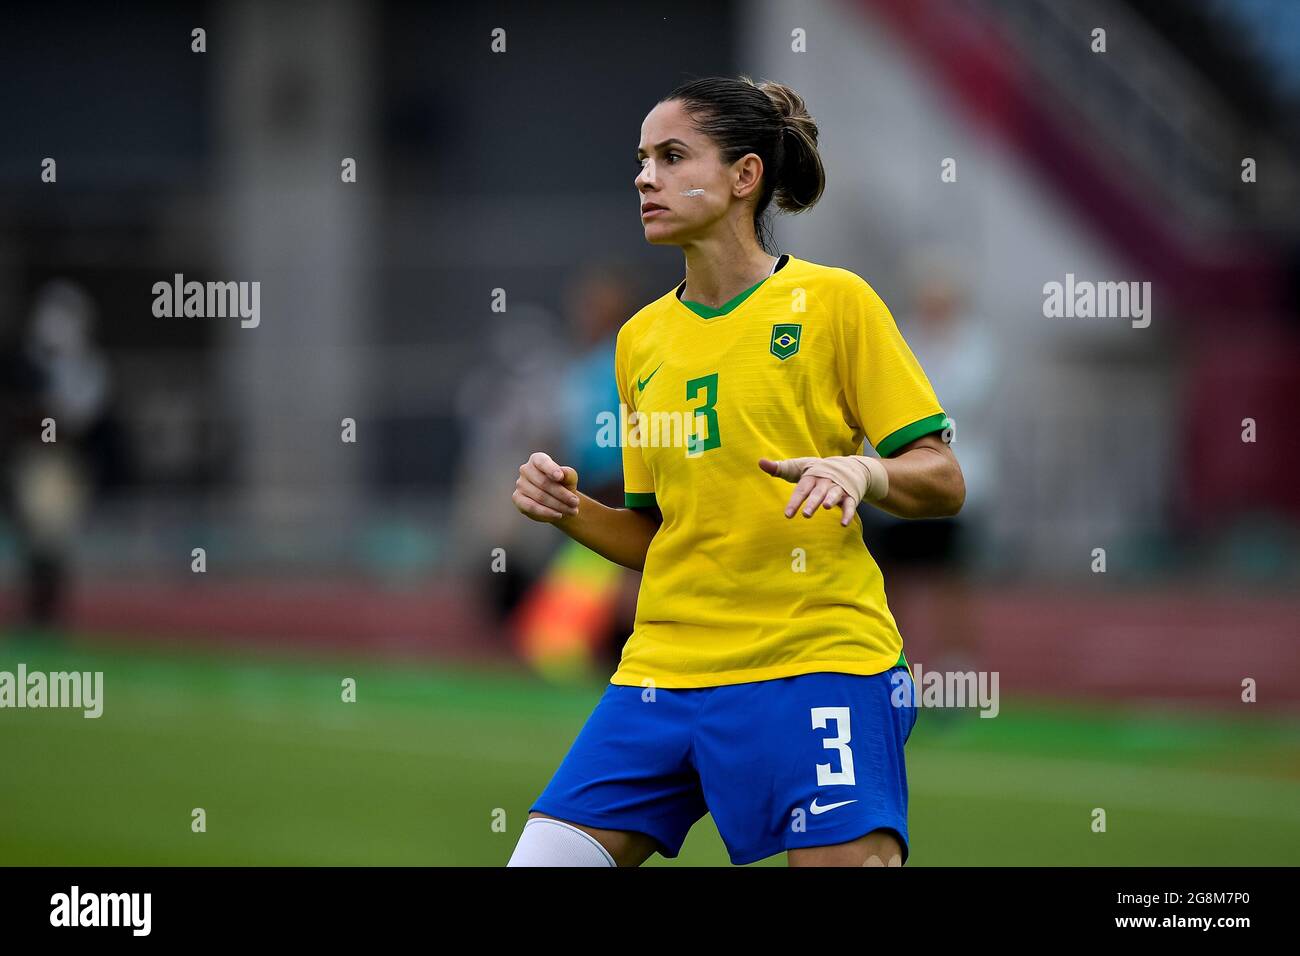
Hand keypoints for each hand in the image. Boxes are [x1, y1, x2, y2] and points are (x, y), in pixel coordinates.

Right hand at [514, 451, 580, 522]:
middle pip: (544, 483)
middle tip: (575, 502)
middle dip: (562, 494)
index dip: (551, 469)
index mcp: (537, 459)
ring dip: (558, 505)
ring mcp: (520, 484)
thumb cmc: (564, 485)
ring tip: (572, 511)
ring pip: (540, 496)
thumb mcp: (570, 478)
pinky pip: (531, 506)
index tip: (560, 477)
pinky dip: (546, 512)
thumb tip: (562, 474)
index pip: (542, 462)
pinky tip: (558, 515)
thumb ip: (568, 474)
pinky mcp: (517, 498)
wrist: (558, 501)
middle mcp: (525, 469)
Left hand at [758, 454, 887, 525]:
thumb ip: (779, 468)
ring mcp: (839, 488)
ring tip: (825, 507)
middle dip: (812, 502)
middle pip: (818, 492)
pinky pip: (850, 505)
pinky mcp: (851, 496)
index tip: (788, 515)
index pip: (801, 489)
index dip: (795, 501)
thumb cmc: (817, 470)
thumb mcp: (799, 467)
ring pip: (834, 495)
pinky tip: (843, 524)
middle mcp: (825, 482)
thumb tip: (759, 462)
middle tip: (806, 514)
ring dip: (830, 500)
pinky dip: (848, 514)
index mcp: (812, 476)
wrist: (850, 467)